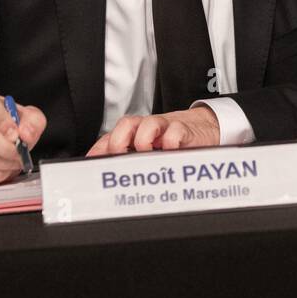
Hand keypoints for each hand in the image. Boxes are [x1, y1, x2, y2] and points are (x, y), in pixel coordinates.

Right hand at [0, 90, 45, 185]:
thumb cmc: (9, 122)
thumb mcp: (27, 115)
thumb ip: (33, 122)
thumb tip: (26, 135)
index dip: (3, 122)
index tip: (16, 134)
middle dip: (8, 148)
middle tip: (21, 152)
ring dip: (6, 163)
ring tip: (15, 160)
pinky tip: (5, 167)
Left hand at [86, 105, 220, 155]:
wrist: (204, 128)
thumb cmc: (173, 142)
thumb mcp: (148, 153)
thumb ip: (125, 161)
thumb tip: (103, 173)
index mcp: (135, 134)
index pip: (110, 137)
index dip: (99, 150)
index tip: (93, 164)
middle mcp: (147, 128)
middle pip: (126, 125)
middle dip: (118, 143)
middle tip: (122, 159)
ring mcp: (165, 127)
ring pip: (148, 124)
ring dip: (143, 141)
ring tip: (148, 156)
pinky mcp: (185, 131)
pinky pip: (174, 133)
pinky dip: (169, 143)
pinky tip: (170, 154)